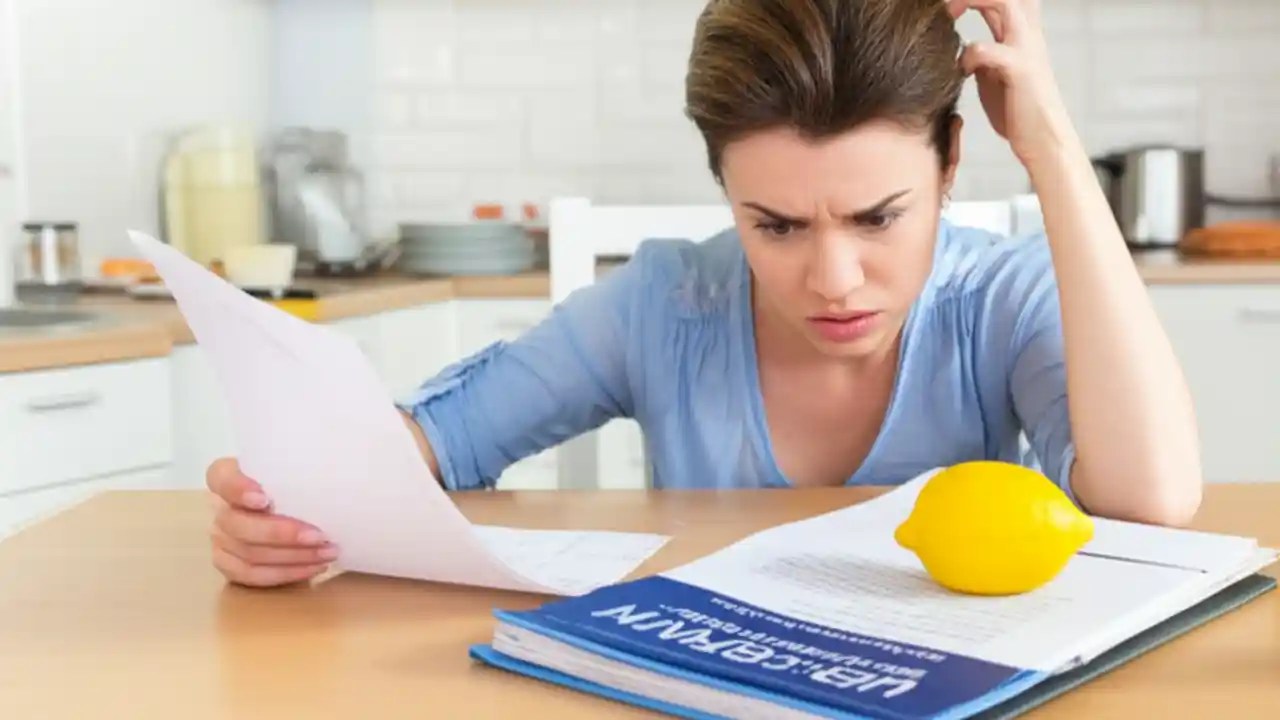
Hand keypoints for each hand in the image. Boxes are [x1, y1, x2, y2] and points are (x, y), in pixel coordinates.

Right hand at [206, 458, 337, 586]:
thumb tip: (339, 456)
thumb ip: (305, 464)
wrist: (296, 508)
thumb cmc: (298, 481)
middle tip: (319, 536)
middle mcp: (220, 508)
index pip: (221, 477)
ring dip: (292, 557)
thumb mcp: (297, 467)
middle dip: (281, 534)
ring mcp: (222, 538)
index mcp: (228, 476)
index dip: (237, 488)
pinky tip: (313, 568)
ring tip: (327, 553)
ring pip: (248, 554)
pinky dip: (286, 574)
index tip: (264, 498)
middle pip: (237, 524)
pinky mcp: (229, 564)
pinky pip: (252, 575)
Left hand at [947, 0, 1079, 168]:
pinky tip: (959, 70)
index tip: (948, 6)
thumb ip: (980, 53)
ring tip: (949, 15)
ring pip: (1005, 2)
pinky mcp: (1020, 71)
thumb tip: (956, 44)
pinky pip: (987, 48)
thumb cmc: (1016, 109)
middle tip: (947, 5)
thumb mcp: (994, 72)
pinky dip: (967, 55)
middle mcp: (1027, 33)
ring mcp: (1026, 49)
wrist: (1042, 140)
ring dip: (972, 1)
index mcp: (1020, 32)